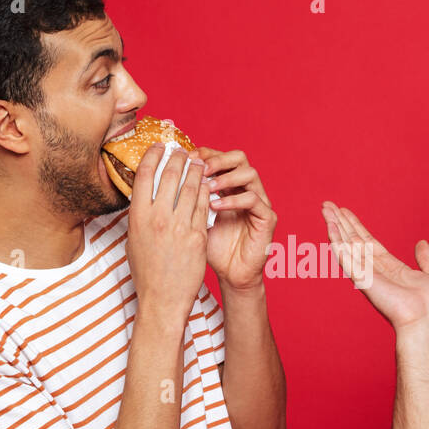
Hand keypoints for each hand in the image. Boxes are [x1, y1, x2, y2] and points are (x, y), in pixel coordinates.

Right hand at [126, 143, 210, 321]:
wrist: (163, 298)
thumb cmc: (147, 271)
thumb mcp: (133, 239)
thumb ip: (140, 215)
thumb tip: (144, 195)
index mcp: (138, 216)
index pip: (145, 174)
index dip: (154, 155)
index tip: (160, 147)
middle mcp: (158, 218)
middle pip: (170, 175)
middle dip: (178, 157)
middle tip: (183, 150)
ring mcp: (179, 226)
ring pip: (191, 187)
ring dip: (196, 170)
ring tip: (199, 162)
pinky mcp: (198, 235)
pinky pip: (204, 205)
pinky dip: (206, 191)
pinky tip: (208, 184)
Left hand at [189, 146, 276, 291]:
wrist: (230, 275)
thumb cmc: (211, 248)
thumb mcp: (193, 218)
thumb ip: (185, 198)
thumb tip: (160, 178)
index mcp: (229, 186)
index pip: (220, 157)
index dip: (204, 154)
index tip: (185, 158)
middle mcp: (246, 189)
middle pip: (239, 158)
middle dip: (217, 159)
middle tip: (199, 167)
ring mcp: (260, 202)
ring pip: (250, 174)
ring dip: (226, 177)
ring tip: (206, 187)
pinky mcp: (267, 218)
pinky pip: (254, 200)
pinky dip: (233, 200)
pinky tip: (215, 206)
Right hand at [321, 201, 428, 330]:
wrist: (427, 317)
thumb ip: (426, 259)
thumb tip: (422, 243)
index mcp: (389, 267)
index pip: (368, 242)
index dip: (356, 226)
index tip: (345, 212)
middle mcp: (374, 270)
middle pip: (353, 240)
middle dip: (341, 222)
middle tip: (328, 205)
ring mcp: (366, 274)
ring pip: (346, 244)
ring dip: (334, 225)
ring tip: (325, 208)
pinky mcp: (362, 278)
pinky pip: (346, 256)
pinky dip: (336, 240)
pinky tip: (330, 226)